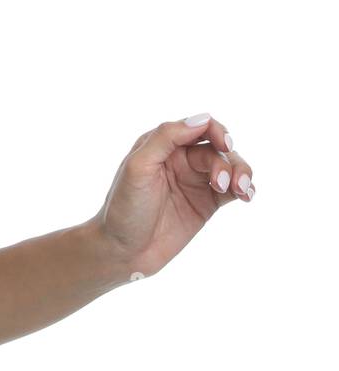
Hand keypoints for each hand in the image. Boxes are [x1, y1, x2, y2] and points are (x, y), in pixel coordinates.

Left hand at [91, 114, 255, 279]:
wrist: (124, 250)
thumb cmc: (124, 206)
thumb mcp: (139, 167)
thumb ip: (166, 138)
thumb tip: (202, 120)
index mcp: (162, 144)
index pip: (198, 126)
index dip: (216, 131)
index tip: (225, 146)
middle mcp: (180, 159)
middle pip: (218, 148)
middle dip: (229, 162)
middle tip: (224, 184)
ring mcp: (195, 181)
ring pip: (230, 167)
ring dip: (242, 174)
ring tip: (241, 192)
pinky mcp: (207, 203)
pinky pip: (233, 190)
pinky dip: (245, 189)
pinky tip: (247, 196)